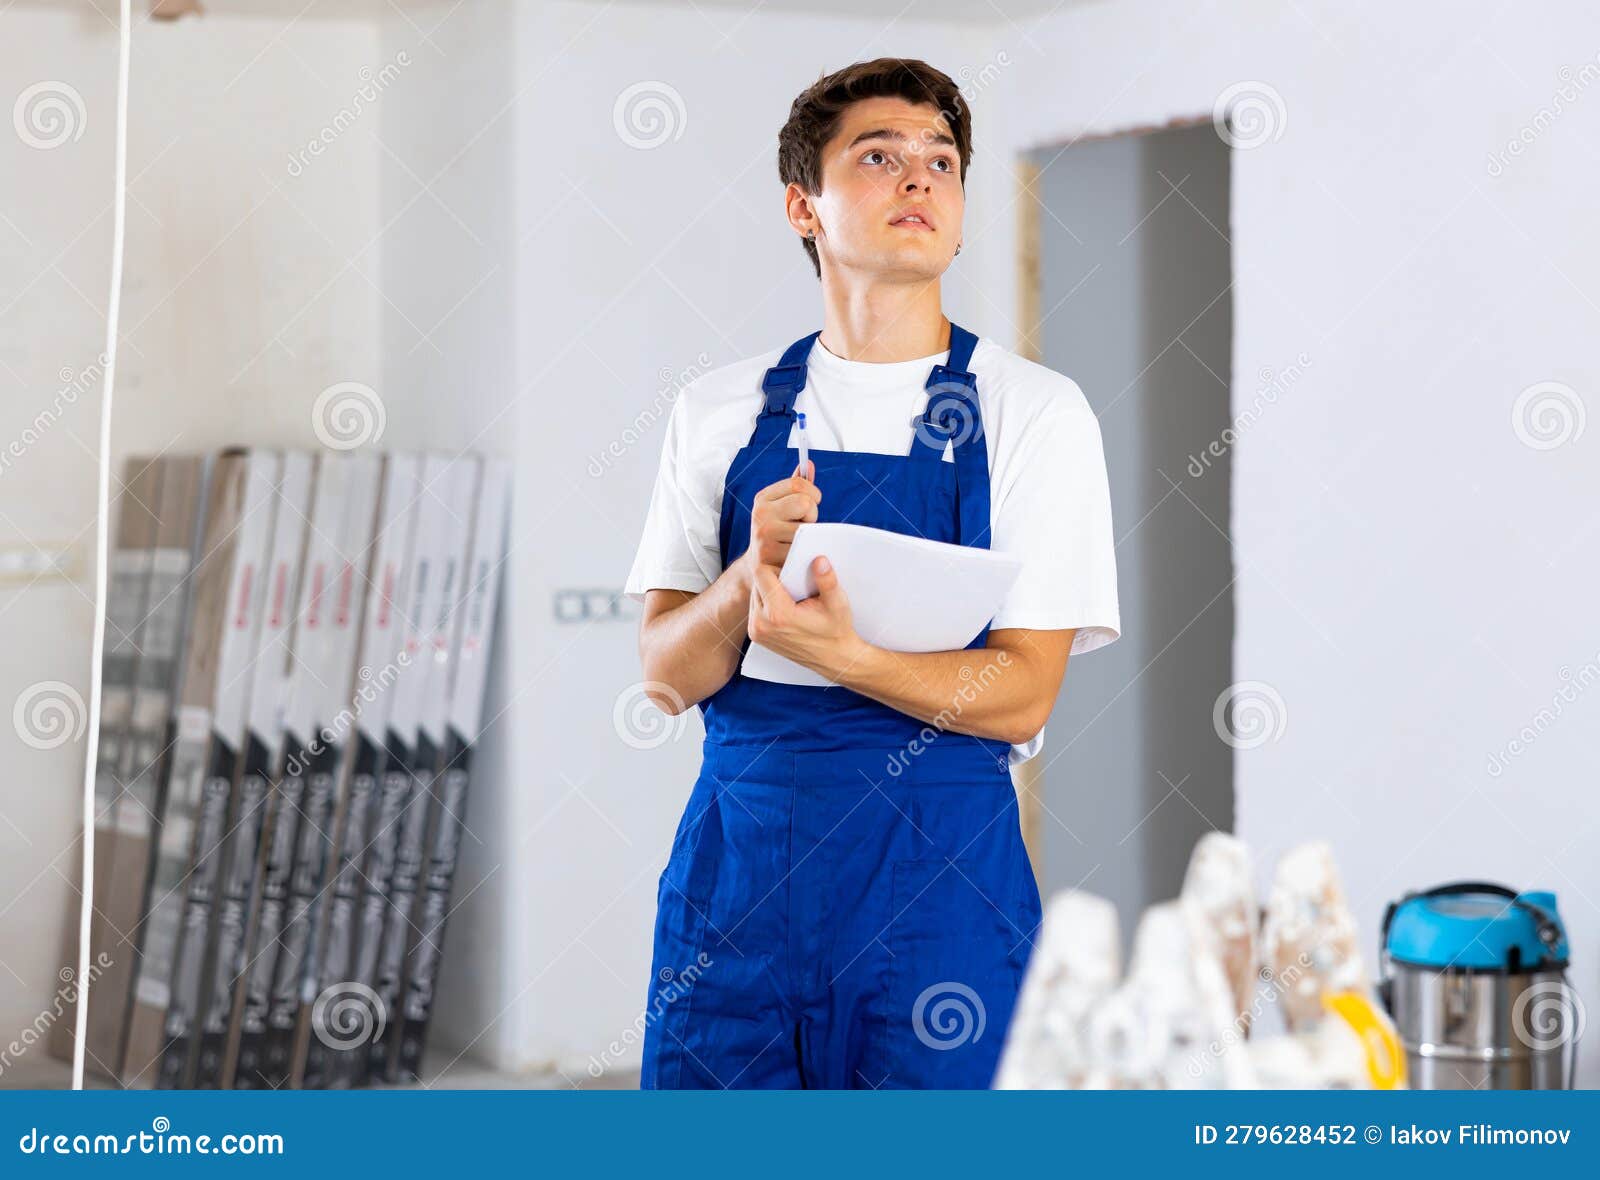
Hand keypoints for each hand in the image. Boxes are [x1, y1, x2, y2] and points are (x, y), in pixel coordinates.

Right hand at [739, 461, 818, 580]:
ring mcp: (765, 537)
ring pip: (807, 529)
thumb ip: (797, 486)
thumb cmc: (778, 532)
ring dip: (810, 535)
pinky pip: (804, 550)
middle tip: (804, 525)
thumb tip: (807, 464)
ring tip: (799, 541)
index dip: (813, 493)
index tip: (812, 502)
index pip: (798, 484)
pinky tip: (799, 554)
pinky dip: (807, 552)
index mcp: (763, 498)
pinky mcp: (772, 558)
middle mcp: (760, 515)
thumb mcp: (783, 506)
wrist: (758, 567)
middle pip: (805, 503)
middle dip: (812, 514)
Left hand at [747, 554, 866, 678]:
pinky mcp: (755, 636)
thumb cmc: (836, 631)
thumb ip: (827, 581)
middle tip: (796, 587)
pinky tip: (786, 608)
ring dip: (769, 591)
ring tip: (792, 598)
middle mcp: (761, 624)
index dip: (777, 568)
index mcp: (778, 614)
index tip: (794, 574)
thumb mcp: (837, 603)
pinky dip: (767, 604)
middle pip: (756, 583)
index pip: (761, 573)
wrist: (834, 658)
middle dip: (774, 580)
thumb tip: (819, 560)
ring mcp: (756, 632)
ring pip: (754, 594)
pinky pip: (755, 608)